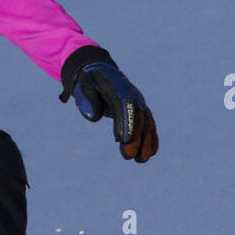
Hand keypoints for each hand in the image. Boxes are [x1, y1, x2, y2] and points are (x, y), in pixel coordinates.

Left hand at [60, 48, 158, 162]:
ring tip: (141, 160)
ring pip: (147, 123)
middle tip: (130, 156)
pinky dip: (152, 138)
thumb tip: (93, 117)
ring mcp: (140, 103)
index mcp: (119, 88)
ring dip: (146, 142)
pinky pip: (149, 125)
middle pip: (139, 117)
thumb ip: (87, 100)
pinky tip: (149, 154)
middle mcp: (133, 95)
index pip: (126, 105)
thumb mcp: (83, 87)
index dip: (126, 123)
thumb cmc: (90, 82)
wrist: (101, 73)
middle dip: (137, 137)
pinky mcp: (141, 110)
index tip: (123, 141)